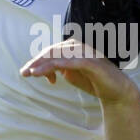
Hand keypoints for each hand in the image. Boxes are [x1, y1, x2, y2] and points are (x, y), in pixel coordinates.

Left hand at [20, 39, 139, 105]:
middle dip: (37, 62)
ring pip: (59, 55)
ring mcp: (86, 54)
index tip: (26, 72)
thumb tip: (44, 71)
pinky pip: (70, 62)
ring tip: (31, 73)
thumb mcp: (72, 75)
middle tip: (24, 72)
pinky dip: (55, 67)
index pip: (52, 51)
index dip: (38, 60)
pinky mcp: (91, 63)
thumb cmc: (94, 82)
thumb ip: (58, 69)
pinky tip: (45, 74)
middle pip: (52, 51)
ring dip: (43, 64)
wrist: (116, 92)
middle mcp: (79, 47)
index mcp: (74, 49)